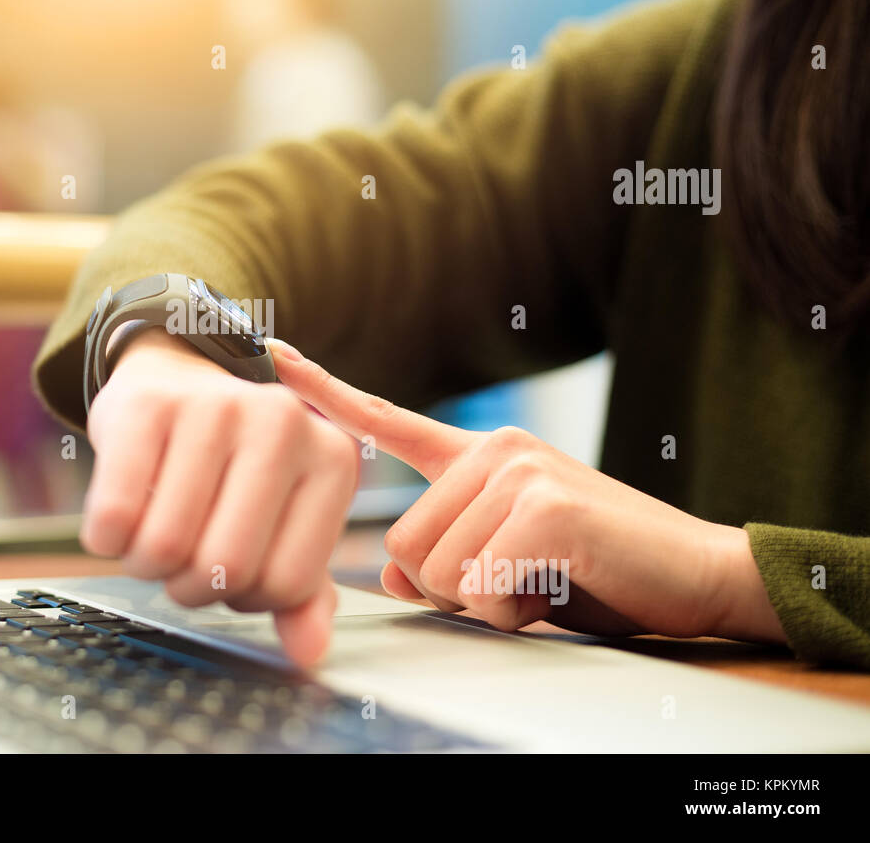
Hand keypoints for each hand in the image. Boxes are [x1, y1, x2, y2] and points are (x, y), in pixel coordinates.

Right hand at [81, 327, 360, 665]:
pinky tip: (118, 520)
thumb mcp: (282, 520)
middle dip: (190, 588)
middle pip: (226, 568)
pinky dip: (106, 539)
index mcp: (331, 460)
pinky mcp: (145, 404)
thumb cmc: (235, 468)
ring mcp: (213, 405)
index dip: (247, 599)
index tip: (231, 571)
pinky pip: (114, 513)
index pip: (286, 585)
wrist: (176, 379)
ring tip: (151, 538)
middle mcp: (282, 422)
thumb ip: (302, 591)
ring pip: (165, 546)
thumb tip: (308, 653)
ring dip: (144, 565)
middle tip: (182, 563)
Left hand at [270, 341, 786, 642]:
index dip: (325, 391)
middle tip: (513, 582)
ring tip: (542, 582)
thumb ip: (447, 557)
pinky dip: (514, 614)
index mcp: (477, 454)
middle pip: (403, 546)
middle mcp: (494, 449)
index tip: (275, 355)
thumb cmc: (594, 568)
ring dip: (486, 605)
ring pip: (439, 573)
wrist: (694, 573)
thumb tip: (393, 572)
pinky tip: (556, 590)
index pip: (386, 418)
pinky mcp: (546, 507)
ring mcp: (520, 471)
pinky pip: (483, 590)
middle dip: (448, 590)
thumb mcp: (506, 561)